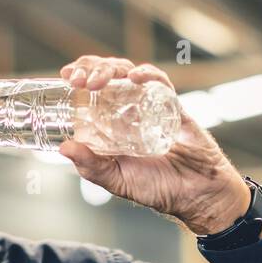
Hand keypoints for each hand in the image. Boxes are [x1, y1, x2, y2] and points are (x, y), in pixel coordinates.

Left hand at [57, 55, 250, 234]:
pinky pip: (160, 82)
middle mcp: (130, 110)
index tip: (65, 76)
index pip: (91, 90)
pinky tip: (135, 77)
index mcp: (112, 124)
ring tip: (97, 81)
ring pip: (129, 73)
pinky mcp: (173, 106)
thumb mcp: (117, 180)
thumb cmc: (159, 189)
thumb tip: (64, 147)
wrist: (197, 194)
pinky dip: (147, 74)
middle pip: (108, 75)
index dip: (79, 76)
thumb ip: (92, 167)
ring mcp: (151, 105)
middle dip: (90, 68)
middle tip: (77, 80)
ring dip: (110, 69)